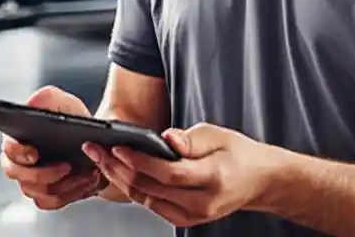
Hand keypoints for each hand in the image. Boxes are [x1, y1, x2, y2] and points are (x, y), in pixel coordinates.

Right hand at [0, 86, 104, 210]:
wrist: (90, 138)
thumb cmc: (69, 118)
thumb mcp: (60, 101)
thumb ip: (45, 97)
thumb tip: (32, 103)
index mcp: (17, 140)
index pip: (8, 150)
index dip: (18, 154)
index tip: (35, 153)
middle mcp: (20, 164)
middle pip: (20, 177)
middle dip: (44, 174)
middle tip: (67, 165)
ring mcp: (33, 182)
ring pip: (40, 192)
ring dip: (65, 184)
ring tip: (85, 171)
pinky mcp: (48, 195)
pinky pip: (53, 202)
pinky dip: (71, 194)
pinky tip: (86, 180)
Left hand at [84, 122, 274, 227]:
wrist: (259, 180)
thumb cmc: (239, 153)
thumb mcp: (218, 135)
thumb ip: (189, 138)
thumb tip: (164, 139)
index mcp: (213, 177)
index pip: (168, 173)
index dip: (139, 161)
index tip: (117, 147)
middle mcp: (203, 202)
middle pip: (152, 189)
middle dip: (119, 168)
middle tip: (96, 150)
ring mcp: (195, 215)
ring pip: (147, 200)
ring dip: (120, 180)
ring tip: (101, 160)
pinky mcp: (187, 219)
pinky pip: (153, 206)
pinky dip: (134, 191)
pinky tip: (119, 175)